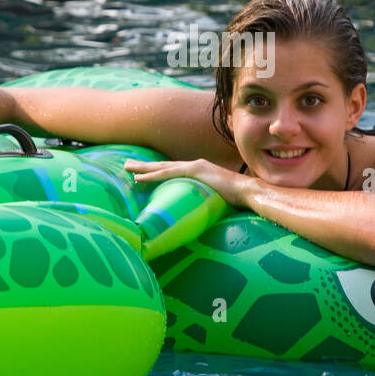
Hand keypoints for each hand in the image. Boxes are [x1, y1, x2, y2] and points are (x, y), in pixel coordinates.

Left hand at [124, 157, 251, 207]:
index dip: (156, 172)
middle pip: (164, 166)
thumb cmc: (235, 198)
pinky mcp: (194, 171)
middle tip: (127, 164)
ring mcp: (194, 166)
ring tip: (127, 168)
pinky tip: (140, 178)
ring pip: (162, 167)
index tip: (142, 174)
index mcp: (199, 171)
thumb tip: (198, 211)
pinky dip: (153, 176)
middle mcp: (194, 165)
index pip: (173, 171)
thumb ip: (204, 198)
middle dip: (145, 166)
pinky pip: (168, 173)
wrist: (246, 191)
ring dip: (144, 168)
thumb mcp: (215, 196)